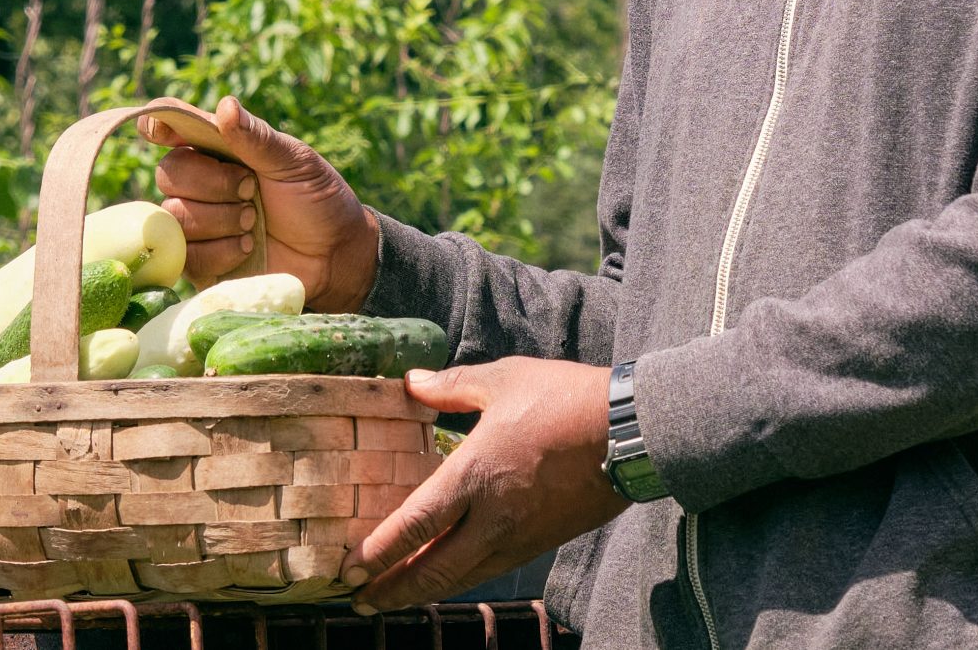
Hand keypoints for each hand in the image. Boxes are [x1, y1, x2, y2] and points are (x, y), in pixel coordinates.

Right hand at [141, 96, 378, 311]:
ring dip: (219, 219)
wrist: (334, 253)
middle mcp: (201, 181)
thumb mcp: (294, 162)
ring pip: (174, 215)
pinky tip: (247, 246)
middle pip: (168, 173)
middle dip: (212, 184)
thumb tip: (224, 106)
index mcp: (220, 147)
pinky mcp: (198, 261)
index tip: (163, 134)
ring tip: (253, 223)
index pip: (173, 126)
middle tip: (251, 191)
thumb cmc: (316, 199)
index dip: (159, 124)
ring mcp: (197, 222)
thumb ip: (257, 137)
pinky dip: (220, 251)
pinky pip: (185, 255)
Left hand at [340, 357, 626, 612]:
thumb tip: (409, 382)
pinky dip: (459, 580)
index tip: (350, 564)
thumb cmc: (563, 399)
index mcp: (476, 473)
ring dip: (422, 593)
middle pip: (432, 570)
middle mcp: (492, 517)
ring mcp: (518, 536)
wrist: (628, 432)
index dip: (379, 549)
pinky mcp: (540, 542)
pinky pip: (489, 571)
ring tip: (394, 599)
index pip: (415, 523)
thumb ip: (451, 386)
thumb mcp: (504, 379)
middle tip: (359, 598)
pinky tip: (449, 577)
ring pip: (461, 579)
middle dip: (391, 589)